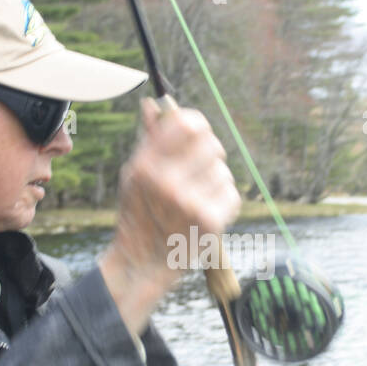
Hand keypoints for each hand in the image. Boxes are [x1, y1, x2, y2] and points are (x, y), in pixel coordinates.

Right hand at [99, 98, 240, 335]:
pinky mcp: (209, 221)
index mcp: (146, 165)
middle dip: (210, 153)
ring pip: (223, 170)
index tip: (196, 132)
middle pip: (212, 144)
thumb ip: (149, 138)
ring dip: (215, 180)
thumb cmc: (140, 212)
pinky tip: (206, 211)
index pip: (187, 124)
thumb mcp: (135, 174)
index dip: (197, 124)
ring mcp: (189, 203)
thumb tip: (153, 103)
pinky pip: (231, 193)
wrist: (143, 262)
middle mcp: (166, 182)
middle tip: (200, 168)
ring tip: (198, 196)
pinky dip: (223, 201)